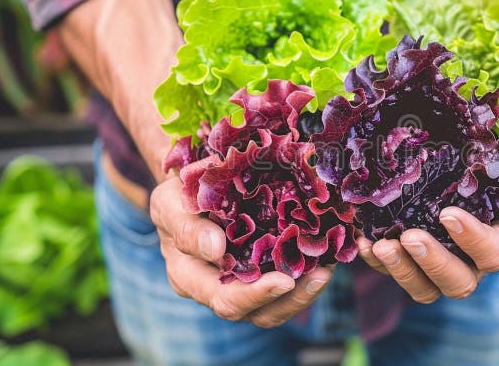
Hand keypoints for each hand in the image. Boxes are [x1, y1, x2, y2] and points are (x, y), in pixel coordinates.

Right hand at [149, 176, 333, 327]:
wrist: (193, 187)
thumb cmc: (177, 197)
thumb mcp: (170, 204)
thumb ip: (187, 226)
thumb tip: (215, 250)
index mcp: (190, 277)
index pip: (224, 299)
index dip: (254, 295)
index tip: (283, 280)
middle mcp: (217, 289)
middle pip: (257, 312)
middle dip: (291, 297)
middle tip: (319, 275)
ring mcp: (242, 284)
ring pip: (276, 306)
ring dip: (305, 291)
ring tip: (327, 269)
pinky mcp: (263, 271)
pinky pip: (287, 285)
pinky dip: (307, 275)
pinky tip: (326, 256)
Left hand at [357, 154, 498, 302]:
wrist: (486, 155)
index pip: (493, 253)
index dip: (472, 240)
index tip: (448, 214)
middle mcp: (475, 260)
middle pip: (459, 281)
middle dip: (433, 261)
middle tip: (409, 236)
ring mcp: (443, 262)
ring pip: (425, 288)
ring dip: (402, 270)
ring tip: (381, 245)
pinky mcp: (414, 257)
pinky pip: (396, 271)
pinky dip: (377, 261)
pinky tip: (364, 240)